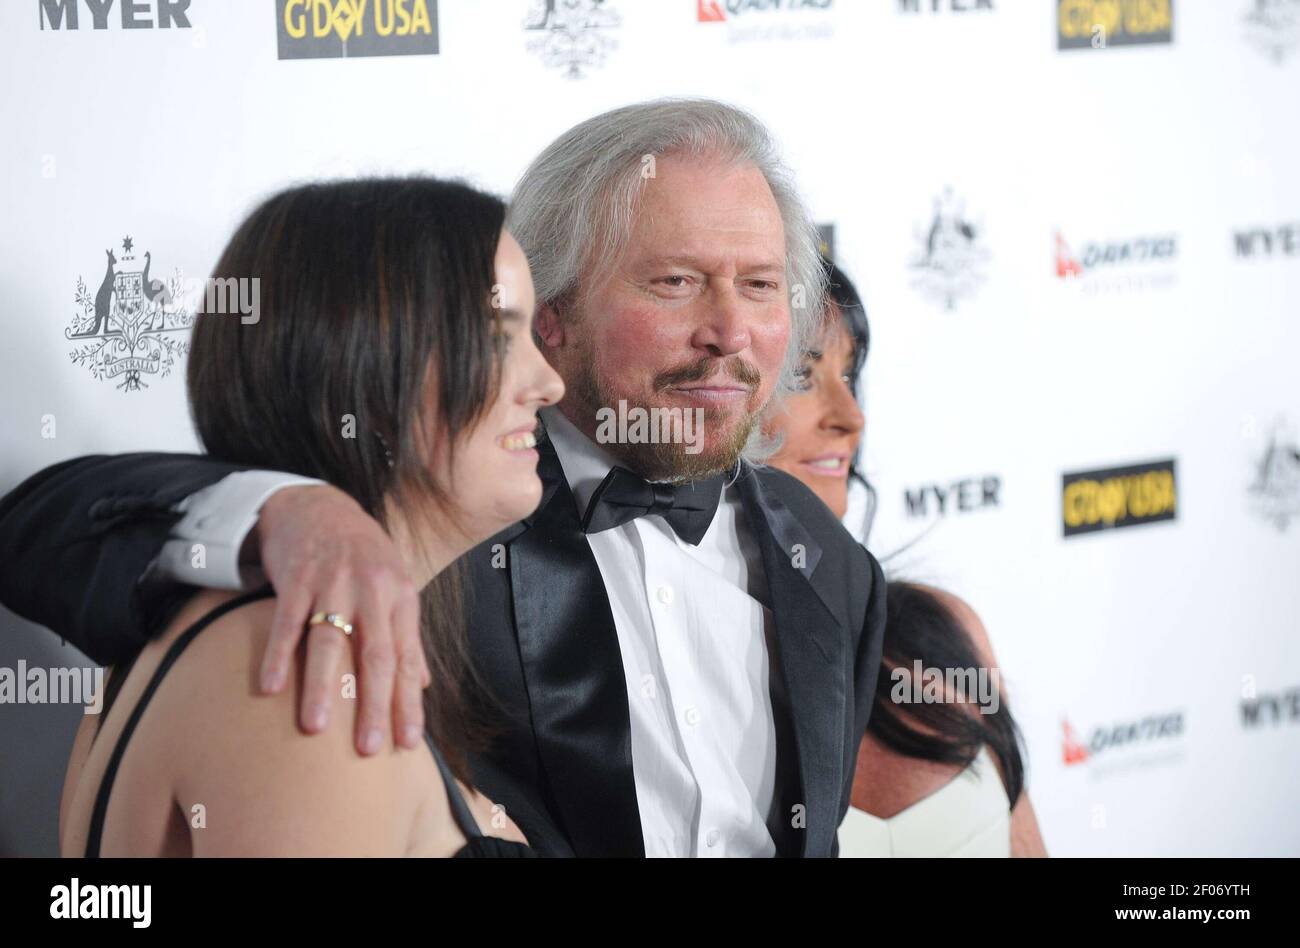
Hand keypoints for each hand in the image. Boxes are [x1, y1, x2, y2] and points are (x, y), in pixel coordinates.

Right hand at [253, 484, 430, 754]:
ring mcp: (333, 583)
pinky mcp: (297, 577)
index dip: (408, 702)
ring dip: (321, 687)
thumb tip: (422, 684)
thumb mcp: (395, 587)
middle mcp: (371, 591)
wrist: (318, 505)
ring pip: (328, 641)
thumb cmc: (362, 555)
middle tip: (368, 748)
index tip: (408, 743)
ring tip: (315, 728)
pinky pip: (285, 621)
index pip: (406, 659)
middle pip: (375, 654)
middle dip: (373, 704)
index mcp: (400, 597)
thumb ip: (406, 635)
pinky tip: (268, 687)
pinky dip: (276, 655)